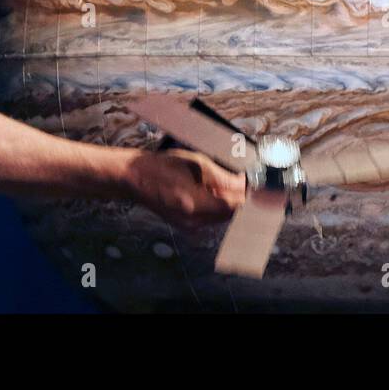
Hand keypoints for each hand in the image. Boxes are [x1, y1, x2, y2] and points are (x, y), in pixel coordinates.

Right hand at [126, 149, 247, 228]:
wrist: (135, 179)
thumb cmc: (162, 166)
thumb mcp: (195, 163)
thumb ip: (222, 176)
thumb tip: (242, 183)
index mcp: (194, 203)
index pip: (233, 206)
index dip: (247, 194)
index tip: (253, 182)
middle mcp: (192, 220)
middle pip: (229, 214)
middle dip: (240, 197)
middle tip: (245, 180)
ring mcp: (188, 226)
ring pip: (221, 217)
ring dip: (229, 202)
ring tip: (229, 184)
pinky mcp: (186, 225)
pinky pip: (210, 218)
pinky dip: (217, 206)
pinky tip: (215, 191)